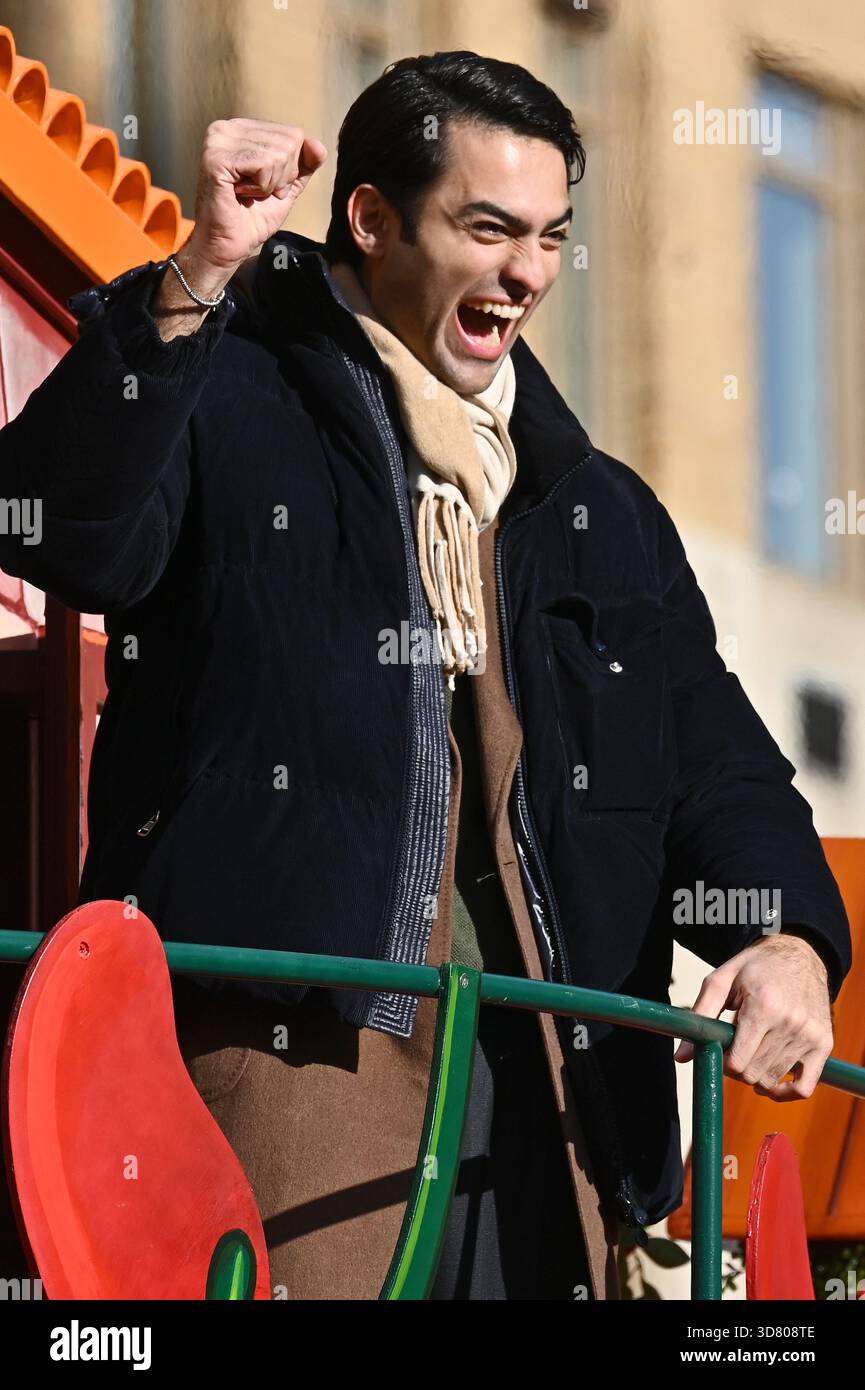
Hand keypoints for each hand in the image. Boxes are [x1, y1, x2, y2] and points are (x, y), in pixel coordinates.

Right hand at [186, 118, 327, 276]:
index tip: (264, 185)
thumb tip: (318, 145)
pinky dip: (260, 187)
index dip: (289, 169)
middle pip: (289, 142)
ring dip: (269, 184)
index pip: (293, 134)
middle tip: (256, 192)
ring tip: (247, 193)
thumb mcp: (287, 187)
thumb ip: (304, 165)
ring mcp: (220, 139)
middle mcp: (228, 127)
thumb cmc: (252, 217)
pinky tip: (240, 193)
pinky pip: (263, 164)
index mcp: (243, 128)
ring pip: (279, 153)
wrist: (227, 245)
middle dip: (281, 177)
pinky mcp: (217, 157)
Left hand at [674, 933, 833, 1099]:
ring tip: (751, 1054)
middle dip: (737, 1069)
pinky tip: (772, 1083)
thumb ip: (700, 1015)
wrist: (800, 954)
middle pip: (753, 1074)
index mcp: (764, 1006)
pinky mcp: (824, 1044)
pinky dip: (785, 1092)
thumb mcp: (721, 980)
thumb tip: (682, 1056)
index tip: (721, 1049)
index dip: (723, 1062)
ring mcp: (810, 1035)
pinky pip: (804, 1088)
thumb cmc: (756, 966)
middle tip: (734, 1050)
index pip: (737, 1062)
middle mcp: (790, 1023)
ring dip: (756, 1076)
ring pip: (772, 1081)